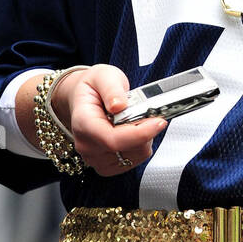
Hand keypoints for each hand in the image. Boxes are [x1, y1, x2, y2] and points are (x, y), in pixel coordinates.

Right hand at [53, 64, 167, 177]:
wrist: (84, 98)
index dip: (140, 133)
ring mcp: (95, 158)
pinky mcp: (107, 165)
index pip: (112, 139)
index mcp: (83, 123)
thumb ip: (111, 89)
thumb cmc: (93, 88)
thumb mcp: (103, 76)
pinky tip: (133, 131)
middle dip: (145, 130)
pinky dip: (140, 146)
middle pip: (127, 149)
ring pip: (135, 156)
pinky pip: (134, 161)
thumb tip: (118, 105)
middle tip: (144, 112)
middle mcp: (86, 145)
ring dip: (144, 138)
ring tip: (134, 120)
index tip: (159, 122)